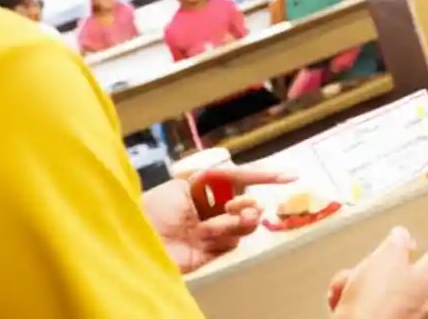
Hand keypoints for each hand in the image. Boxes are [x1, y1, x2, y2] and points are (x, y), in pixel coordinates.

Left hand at [142, 167, 293, 273]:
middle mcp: (213, 209)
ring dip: (239, 221)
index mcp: (205, 189)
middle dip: (248, 204)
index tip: (289, 176)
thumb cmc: (153, 209)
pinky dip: (226, 236)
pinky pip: (233, 241)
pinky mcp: (213, 252)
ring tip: (224, 222)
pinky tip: (209, 236)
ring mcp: (214, 231)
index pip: (240, 178)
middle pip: (248, 204)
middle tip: (235, 207)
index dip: (264, 176)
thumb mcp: (180, 186)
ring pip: (245, 224)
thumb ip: (211, 182)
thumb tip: (239, 184)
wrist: (137, 241)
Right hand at [329, 225, 427, 318]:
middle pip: (414, 273)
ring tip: (346, 285)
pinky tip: (339, 301)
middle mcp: (423, 301)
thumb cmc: (374, 303)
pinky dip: (350, 298)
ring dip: (360, 282)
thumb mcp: (386, 256)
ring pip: (383, 288)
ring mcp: (407, 317)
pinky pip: (368, 305)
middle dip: (389, 264)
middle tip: (375, 261)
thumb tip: (402, 235)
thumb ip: (398, 241)